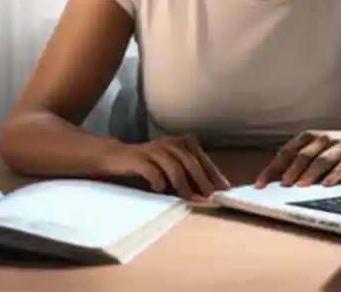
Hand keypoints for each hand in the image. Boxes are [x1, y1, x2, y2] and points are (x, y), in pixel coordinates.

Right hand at [100, 135, 230, 200]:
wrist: (117, 156)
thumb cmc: (150, 163)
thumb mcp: (172, 163)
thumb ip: (189, 171)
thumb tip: (211, 188)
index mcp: (181, 142)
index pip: (201, 157)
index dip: (213, 173)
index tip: (223, 188)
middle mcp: (170, 143)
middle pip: (190, 163)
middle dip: (202, 181)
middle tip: (208, 197)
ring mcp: (154, 150)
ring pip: (174, 168)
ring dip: (183, 186)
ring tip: (189, 199)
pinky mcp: (139, 159)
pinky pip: (152, 171)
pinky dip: (159, 181)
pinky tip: (160, 190)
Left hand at [254, 129, 340, 188]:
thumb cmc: (339, 150)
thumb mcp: (318, 149)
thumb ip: (301, 160)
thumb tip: (277, 182)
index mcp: (309, 137)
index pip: (286, 152)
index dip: (272, 168)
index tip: (260, 184)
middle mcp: (323, 138)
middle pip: (303, 155)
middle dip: (290, 171)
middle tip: (282, 186)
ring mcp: (340, 146)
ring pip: (321, 160)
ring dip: (309, 174)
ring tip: (300, 186)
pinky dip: (334, 175)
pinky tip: (326, 185)